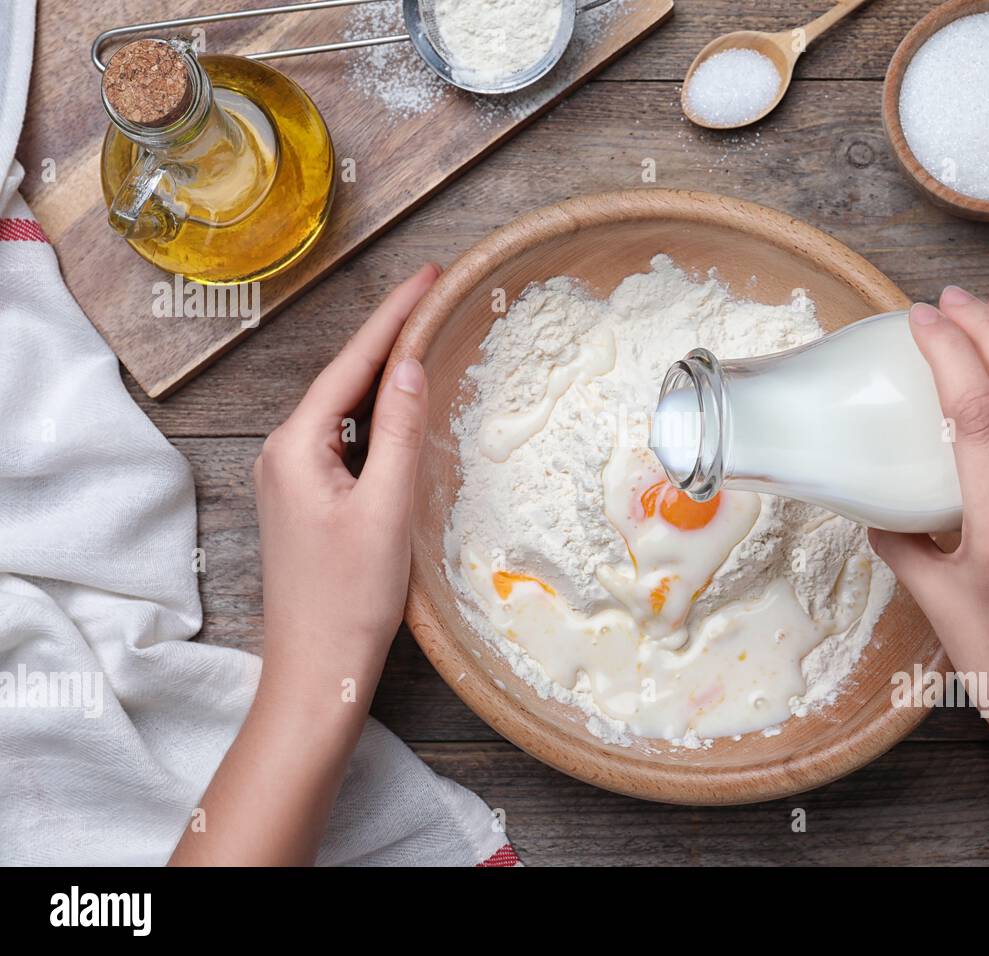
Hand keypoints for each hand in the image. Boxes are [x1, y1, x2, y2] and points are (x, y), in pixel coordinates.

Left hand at [255, 263, 438, 702]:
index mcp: (295, 446)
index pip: (351, 365)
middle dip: (389, 338)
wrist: (317, 671)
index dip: (393, 317)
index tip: (428, 276)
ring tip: (427, 340)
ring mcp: (292, 478)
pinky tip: (404, 413)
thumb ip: (400, 433)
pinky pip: (345, 443)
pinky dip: (376, 421)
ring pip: (345, 412)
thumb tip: (412, 366)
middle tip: (436, 298)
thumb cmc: (350, 599)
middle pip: (344, 381)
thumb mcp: (385, 509)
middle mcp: (283, 453)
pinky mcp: (306, 501)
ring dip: (384, 378)